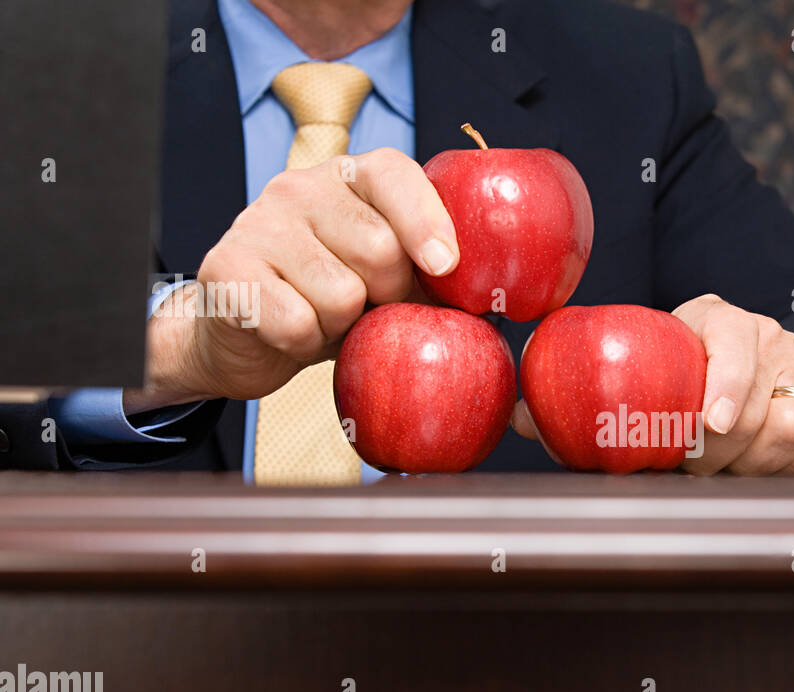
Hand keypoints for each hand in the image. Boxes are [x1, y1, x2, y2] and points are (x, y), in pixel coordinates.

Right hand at [125, 148, 457, 413]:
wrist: (246, 334)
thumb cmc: (334, 300)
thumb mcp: (389, 278)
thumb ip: (432, 271)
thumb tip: (496, 297)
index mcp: (351, 177)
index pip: (395, 175)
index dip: (426, 221)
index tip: (445, 266)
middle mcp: (301, 186)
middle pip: (379, 249)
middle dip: (389, 296)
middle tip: (369, 306)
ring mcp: (259, 221)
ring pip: (340, 294)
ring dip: (342, 325)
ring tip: (325, 317)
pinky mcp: (225, 267)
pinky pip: (296, 323)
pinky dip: (303, 343)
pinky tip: (290, 330)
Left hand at [512, 293, 793, 474]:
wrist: (749, 362)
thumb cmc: (674, 370)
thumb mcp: (636, 366)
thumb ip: (575, 392)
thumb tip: (516, 417)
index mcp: (719, 319)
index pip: (736, 344)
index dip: (728, 384)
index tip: (709, 423)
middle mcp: (772, 337)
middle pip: (762, 407)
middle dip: (722, 453)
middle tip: (690, 467)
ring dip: (750, 466)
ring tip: (717, 470)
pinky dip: (784, 473)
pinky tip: (753, 473)